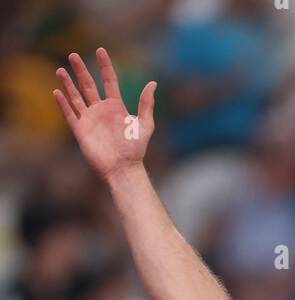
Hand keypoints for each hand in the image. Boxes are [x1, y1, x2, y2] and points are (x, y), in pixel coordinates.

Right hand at [53, 48, 155, 182]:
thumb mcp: (145, 125)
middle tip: (73, 55)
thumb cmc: (136, 150)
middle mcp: (101, 111)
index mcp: (116, 107)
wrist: (124, 169)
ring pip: (76, 97)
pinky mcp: (81, 131)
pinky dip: (63, 104)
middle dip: (81, 70)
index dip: (105, 66)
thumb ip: (146, 104)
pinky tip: (57, 92)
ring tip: (60, 70)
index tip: (100, 51)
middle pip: (88, 85)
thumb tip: (153, 83)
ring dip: (68, 84)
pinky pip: (70, 115)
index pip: (109, 81)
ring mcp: (90, 120)